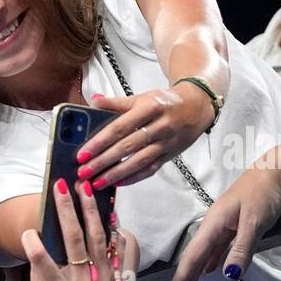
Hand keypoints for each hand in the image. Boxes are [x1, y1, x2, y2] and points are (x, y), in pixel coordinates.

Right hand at [20, 180, 139, 280]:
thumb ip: (39, 274)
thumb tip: (36, 245)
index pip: (42, 261)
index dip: (32, 244)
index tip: (28, 231)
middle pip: (74, 239)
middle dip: (66, 210)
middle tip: (60, 186)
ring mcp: (106, 276)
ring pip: (98, 236)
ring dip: (90, 209)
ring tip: (84, 187)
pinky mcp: (121, 274)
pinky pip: (120, 245)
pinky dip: (115, 226)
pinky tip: (109, 210)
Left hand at [78, 84, 215, 189]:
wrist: (198, 105)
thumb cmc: (165, 101)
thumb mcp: (142, 97)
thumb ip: (117, 103)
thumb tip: (93, 103)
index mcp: (150, 108)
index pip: (120, 127)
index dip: (100, 142)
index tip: (82, 153)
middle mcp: (160, 126)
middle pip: (127, 146)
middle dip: (103, 161)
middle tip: (84, 172)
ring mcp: (166, 142)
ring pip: (139, 161)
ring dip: (116, 174)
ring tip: (97, 182)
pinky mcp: (170, 155)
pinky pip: (151, 169)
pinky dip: (134, 177)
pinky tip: (117, 183)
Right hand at [166, 161, 280, 280]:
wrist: (278, 169)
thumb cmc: (265, 193)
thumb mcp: (255, 222)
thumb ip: (241, 248)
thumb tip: (228, 274)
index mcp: (213, 224)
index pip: (193, 256)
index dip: (183, 277)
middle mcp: (214, 225)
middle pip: (194, 256)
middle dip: (184, 279)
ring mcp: (224, 225)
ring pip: (205, 254)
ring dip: (195, 273)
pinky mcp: (235, 224)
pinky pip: (217, 248)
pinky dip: (210, 261)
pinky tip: (209, 270)